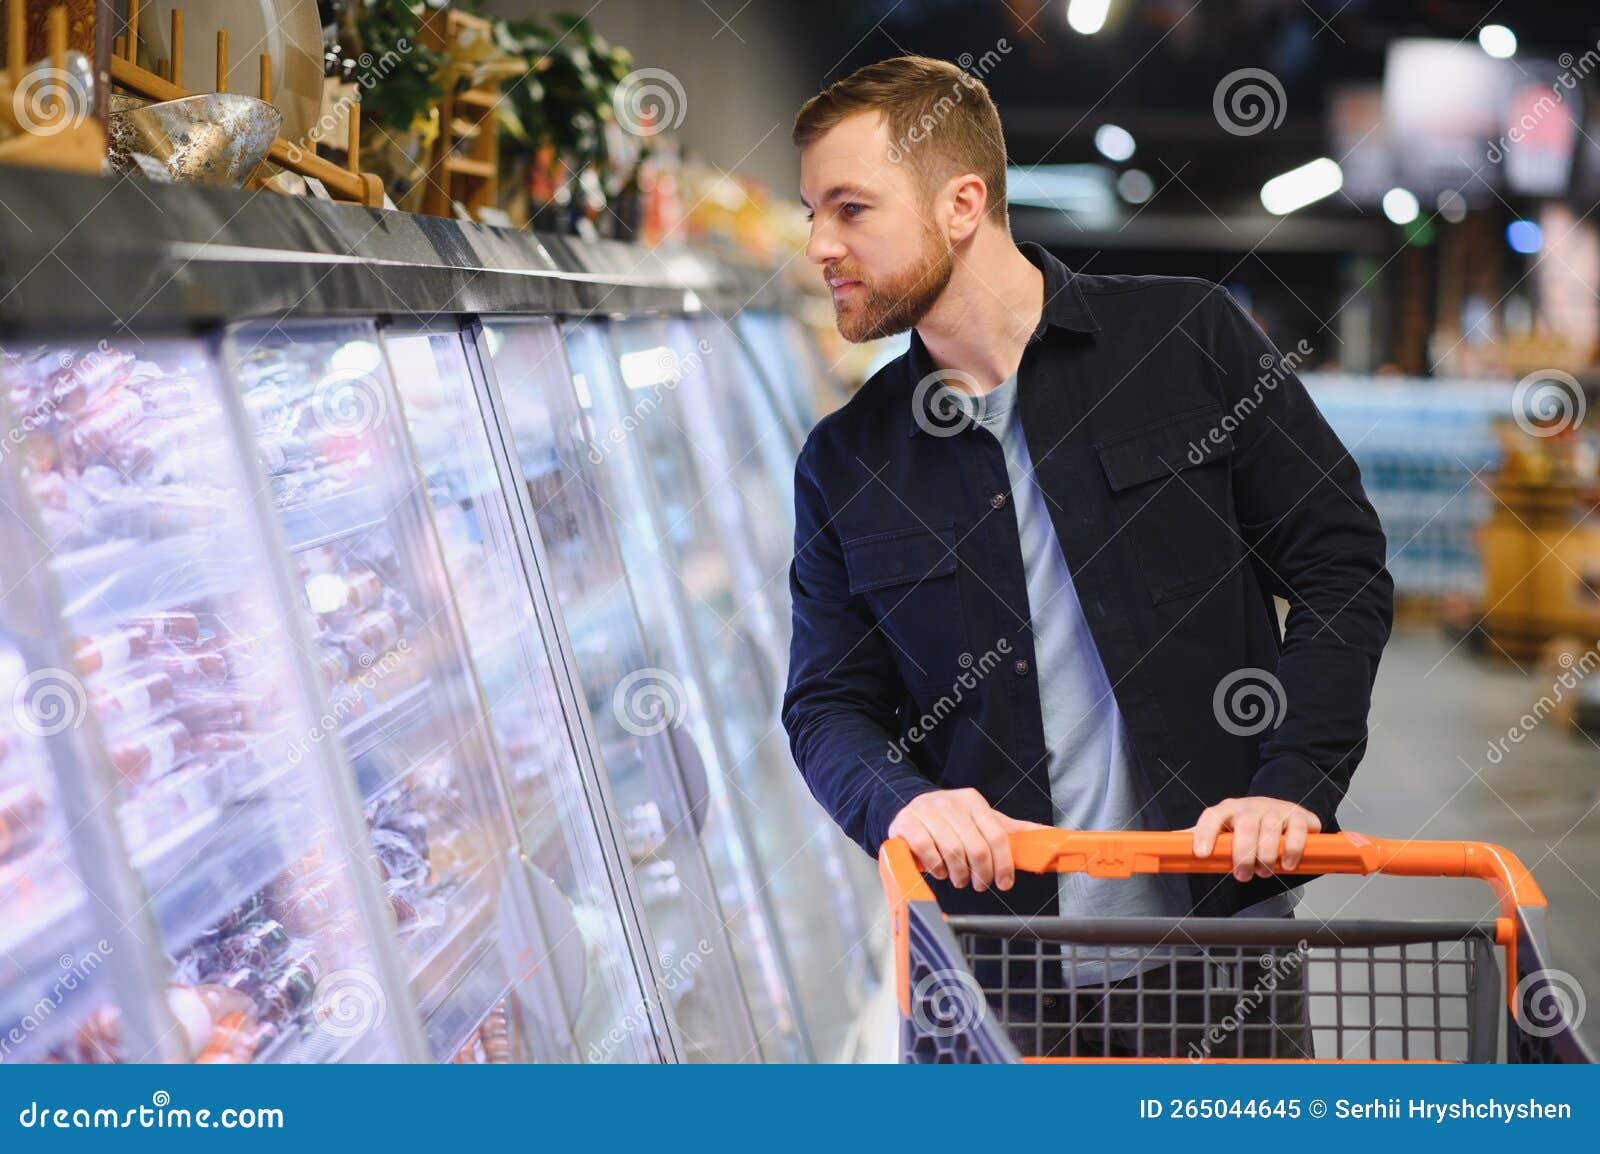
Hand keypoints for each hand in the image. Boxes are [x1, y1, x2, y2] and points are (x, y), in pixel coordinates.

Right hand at [887, 788, 1045, 891]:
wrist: (911, 810)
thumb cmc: (952, 822)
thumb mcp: (983, 822)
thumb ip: (1014, 831)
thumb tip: (1051, 837)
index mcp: (973, 801)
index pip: (997, 836)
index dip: (1004, 865)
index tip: (1004, 883)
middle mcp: (950, 802)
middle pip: (976, 848)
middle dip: (980, 875)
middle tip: (979, 884)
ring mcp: (926, 810)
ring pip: (952, 852)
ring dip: (958, 875)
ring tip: (958, 878)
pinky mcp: (906, 822)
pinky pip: (926, 850)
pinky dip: (936, 868)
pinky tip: (940, 871)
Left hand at [1191, 797, 1321, 881]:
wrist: (1281, 808)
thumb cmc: (1248, 824)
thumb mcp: (1223, 828)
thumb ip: (1201, 835)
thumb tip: (1171, 842)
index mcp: (1227, 810)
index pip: (1211, 816)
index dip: (1205, 834)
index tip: (1202, 854)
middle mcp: (1250, 807)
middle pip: (1245, 825)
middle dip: (1243, 853)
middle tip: (1242, 875)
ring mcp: (1275, 809)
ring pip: (1270, 829)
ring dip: (1267, 855)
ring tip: (1264, 871)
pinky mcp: (1298, 816)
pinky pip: (1295, 831)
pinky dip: (1291, 849)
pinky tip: (1287, 863)